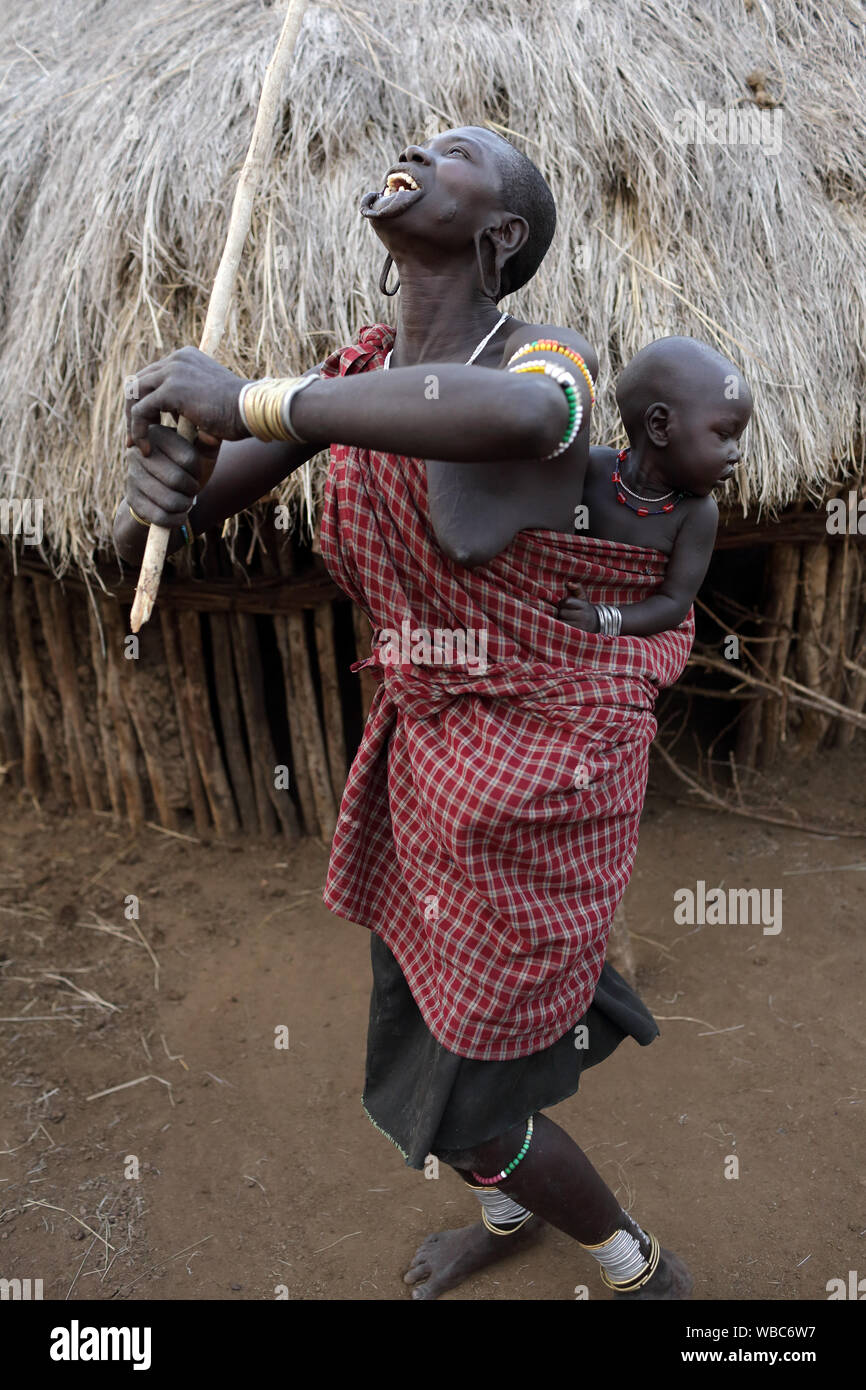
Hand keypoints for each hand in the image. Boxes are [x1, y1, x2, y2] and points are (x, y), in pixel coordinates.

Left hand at [125, 346, 248, 453]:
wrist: (251, 410)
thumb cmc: (238, 413)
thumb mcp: (208, 400)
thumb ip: (188, 402)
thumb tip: (176, 418)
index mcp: (184, 358)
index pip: (151, 377)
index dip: (143, 402)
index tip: (146, 427)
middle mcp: (176, 359)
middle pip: (137, 383)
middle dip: (132, 412)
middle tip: (133, 439)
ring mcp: (172, 371)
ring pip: (134, 395)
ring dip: (131, 422)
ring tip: (136, 445)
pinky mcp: (171, 389)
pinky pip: (141, 411)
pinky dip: (138, 431)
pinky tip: (146, 449)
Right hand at [125, 422, 219, 527]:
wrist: (160, 491)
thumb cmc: (184, 467)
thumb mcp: (199, 452)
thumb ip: (209, 442)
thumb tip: (213, 435)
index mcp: (157, 434)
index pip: (188, 459)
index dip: (197, 471)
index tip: (194, 472)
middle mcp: (139, 453)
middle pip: (177, 480)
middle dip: (191, 489)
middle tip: (191, 489)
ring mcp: (132, 477)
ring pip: (170, 501)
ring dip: (185, 505)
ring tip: (185, 500)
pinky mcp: (132, 500)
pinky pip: (161, 517)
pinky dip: (177, 519)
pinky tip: (178, 514)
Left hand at [556, 582, 598, 631]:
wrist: (596, 624)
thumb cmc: (585, 609)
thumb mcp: (583, 598)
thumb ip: (577, 588)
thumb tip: (569, 584)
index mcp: (584, 605)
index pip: (567, 601)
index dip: (562, 602)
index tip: (563, 604)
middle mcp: (584, 616)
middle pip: (562, 612)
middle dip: (560, 612)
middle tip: (563, 613)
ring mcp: (581, 627)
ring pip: (561, 621)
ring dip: (560, 620)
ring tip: (565, 619)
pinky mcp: (577, 634)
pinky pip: (563, 630)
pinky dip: (561, 628)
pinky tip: (565, 626)